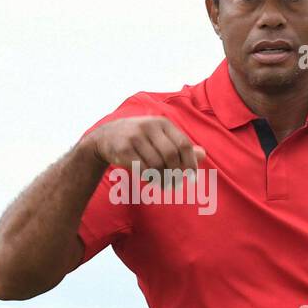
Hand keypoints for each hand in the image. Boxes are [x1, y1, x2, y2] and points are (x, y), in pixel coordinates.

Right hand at [86, 116, 205, 172]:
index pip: (183, 144)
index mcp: (162, 123)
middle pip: (171, 155)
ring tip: (164, 184)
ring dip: (163, 179)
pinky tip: (152, 180)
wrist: (104, 138)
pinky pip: (143, 169)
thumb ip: (180, 145)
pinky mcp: (123, 149)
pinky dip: (151, 178)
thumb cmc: (140, 139)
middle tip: (176, 184)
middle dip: (176, 173)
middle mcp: (148, 126)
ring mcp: (134, 136)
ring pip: (157, 164)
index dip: (191, 162)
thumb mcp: (160, 137)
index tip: (192, 176)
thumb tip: (203, 154)